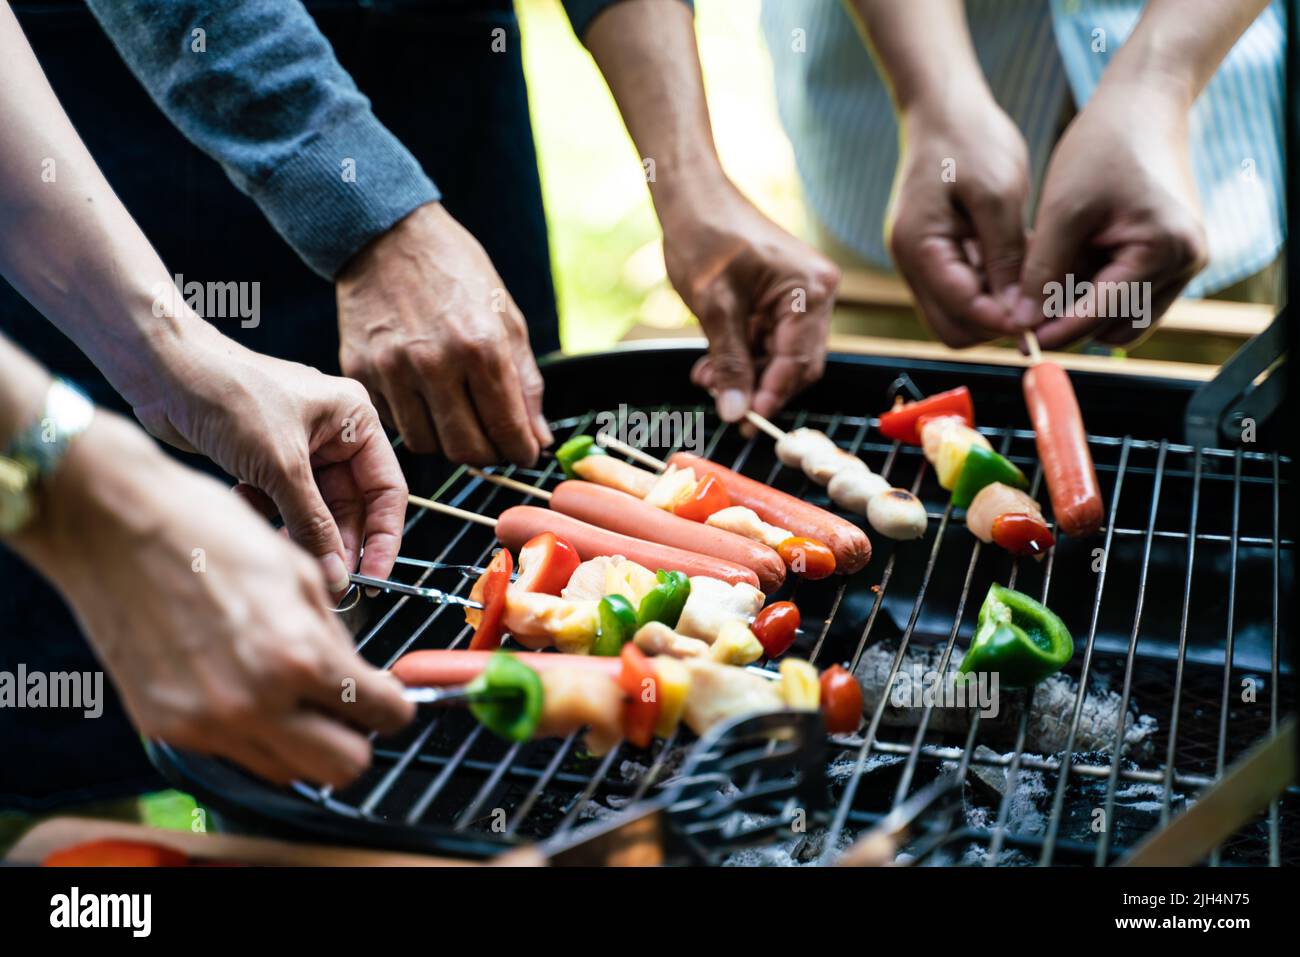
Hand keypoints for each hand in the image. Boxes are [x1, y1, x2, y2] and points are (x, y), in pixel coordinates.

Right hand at [16, 414, 413, 786]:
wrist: (111, 525)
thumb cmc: (203, 531)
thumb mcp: (296, 571)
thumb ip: (334, 635)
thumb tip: (358, 673)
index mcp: (299, 656)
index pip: (381, 714)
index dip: (395, 706)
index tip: (389, 698)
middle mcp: (255, 702)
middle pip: (343, 766)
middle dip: (357, 738)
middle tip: (349, 707)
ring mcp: (207, 723)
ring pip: (288, 771)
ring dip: (305, 741)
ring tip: (294, 696)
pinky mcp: (167, 728)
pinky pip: (233, 753)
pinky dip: (252, 732)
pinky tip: (246, 687)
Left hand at [131, 321, 405, 593]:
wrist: (163, 369)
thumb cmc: (229, 395)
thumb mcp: (280, 465)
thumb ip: (312, 523)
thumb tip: (337, 574)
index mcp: (355, 421)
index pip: (386, 490)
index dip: (383, 538)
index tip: (374, 578)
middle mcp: (334, 433)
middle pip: (351, 504)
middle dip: (339, 544)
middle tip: (330, 584)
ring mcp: (300, 445)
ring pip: (315, 508)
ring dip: (303, 535)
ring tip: (290, 560)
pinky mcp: (267, 457)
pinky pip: (283, 501)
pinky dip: (271, 516)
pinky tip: (254, 521)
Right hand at [336, 202, 551, 464]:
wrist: (386, 235)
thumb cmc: (454, 270)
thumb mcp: (506, 316)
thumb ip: (526, 382)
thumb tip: (539, 437)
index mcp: (480, 346)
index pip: (506, 428)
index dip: (522, 451)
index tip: (526, 453)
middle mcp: (434, 362)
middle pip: (465, 449)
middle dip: (488, 455)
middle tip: (495, 443)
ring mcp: (392, 369)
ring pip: (426, 444)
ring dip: (448, 442)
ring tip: (459, 417)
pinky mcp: (360, 371)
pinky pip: (394, 422)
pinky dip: (415, 421)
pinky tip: (425, 398)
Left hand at [662, 180, 839, 423]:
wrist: (692, 195)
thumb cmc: (704, 236)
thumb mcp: (714, 306)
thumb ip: (729, 362)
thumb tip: (736, 412)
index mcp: (809, 290)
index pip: (799, 361)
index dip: (772, 395)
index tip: (745, 421)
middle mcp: (815, 292)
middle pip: (796, 363)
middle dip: (759, 387)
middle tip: (726, 410)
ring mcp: (800, 294)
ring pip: (779, 356)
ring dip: (746, 374)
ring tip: (706, 381)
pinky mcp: (781, 297)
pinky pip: (768, 340)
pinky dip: (743, 356)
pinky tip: (712, 366)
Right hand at [887, 90, 1030, 346]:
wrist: (943, 109)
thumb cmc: (969, 139)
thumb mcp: (998, 193)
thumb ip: (1005, 256)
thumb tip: (1019, 311)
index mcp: (919, 249)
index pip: (962, 313)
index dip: (1006, 321)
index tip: (1046, 314)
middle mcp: (910, 264)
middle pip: (953, 329)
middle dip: (997, 324)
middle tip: (1040, 301)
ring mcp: (919, 262)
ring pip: (958, 315)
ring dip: (996, 308)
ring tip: (1034, 280)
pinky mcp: (933, 255)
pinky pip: (962, 291)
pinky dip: (991, 289)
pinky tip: (1020, 266)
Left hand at [1014, 81, 1206, 348]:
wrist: (1142, 107)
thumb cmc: (1102, 147)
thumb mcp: (1061, 211)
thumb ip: (1042, 272)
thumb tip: (1023, 323)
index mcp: (1164, 250)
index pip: (1100, 315)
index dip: (1056, 332)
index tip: (1020, 341)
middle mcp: (1185, 263)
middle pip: (1115, 324)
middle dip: (1071, 321)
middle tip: (1027, 308)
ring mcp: (1184, 263)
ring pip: (1124, 317)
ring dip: (1084, 309)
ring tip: (1047, 278)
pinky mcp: (1173, 258)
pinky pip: (1131, 296)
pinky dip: (1098, 292)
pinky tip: (1068, 267)